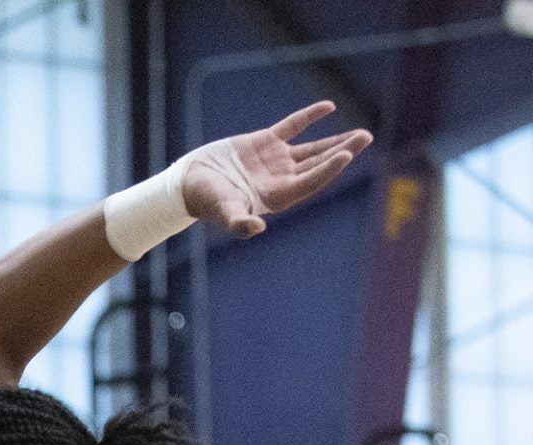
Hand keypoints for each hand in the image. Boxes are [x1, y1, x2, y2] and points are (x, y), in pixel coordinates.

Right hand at [181, 101, 372, 238]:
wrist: (187, 184)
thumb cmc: (205, 201)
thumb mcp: (222, 211)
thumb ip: (238, 222)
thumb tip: (255, 228)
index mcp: (276, 196)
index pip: (309, 181)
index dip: (328, 168)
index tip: (346, 154)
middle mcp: (280, 179)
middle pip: (318, 164)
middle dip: (343, 150)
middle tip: (365, 138)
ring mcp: (274, 160)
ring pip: (312, 148)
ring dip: (335, 141)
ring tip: (361, 133)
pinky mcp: (264, 143)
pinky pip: (292, 127)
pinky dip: (309, 117)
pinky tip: (328, 107)